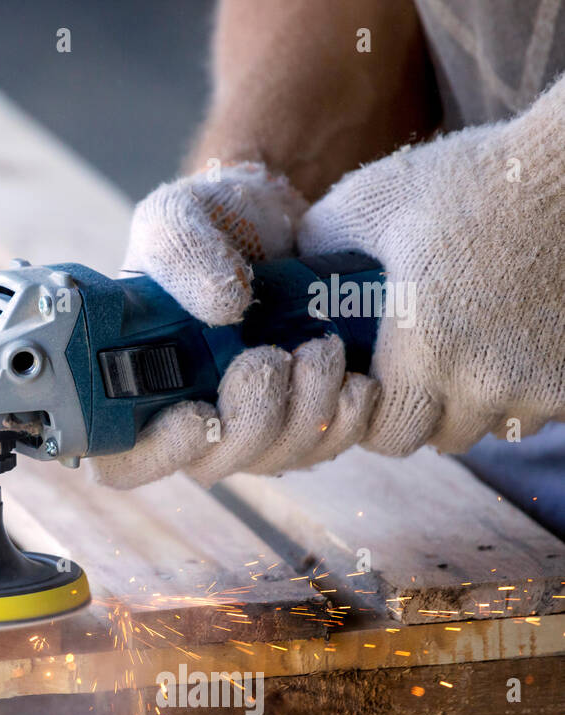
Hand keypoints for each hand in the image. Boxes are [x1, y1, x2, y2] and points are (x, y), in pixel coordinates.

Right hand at [94, 161, 377, 487]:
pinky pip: (324, 447)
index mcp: (135, 381)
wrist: (277, 216)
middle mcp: (188, 412)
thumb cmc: (211, 223)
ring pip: (273, 460)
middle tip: (268, 359)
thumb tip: (223, 307)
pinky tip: (355, 378)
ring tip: (319, 349)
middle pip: (210, 466)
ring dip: (304, 415)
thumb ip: (182, 251)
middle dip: (249, 423)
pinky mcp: (303, 415)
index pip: (126, 457)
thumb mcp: (177, 217)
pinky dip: (345, 419)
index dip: (160, 452)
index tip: (199, 413)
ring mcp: (249, 421)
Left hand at [299, 76, 564, 455]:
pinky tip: (507, 342)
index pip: (387, 434)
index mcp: (425, 354)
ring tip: (462, 351)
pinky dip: (523, 386)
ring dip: (475, 402)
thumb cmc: (465, 180)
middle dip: (420, 411)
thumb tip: (276, 280)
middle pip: (440, 436)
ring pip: (494, 425)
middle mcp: (487, 383)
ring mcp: (543, 382)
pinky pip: (543, 406)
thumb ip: (315, 251)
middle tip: (412, 368)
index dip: (371, 413)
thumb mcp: (365, 205)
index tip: (371, 379)